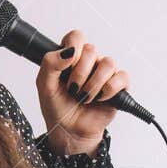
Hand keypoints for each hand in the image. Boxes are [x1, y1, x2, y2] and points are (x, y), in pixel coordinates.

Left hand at [36, 30, 127, 156]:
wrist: (69, 131)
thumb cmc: (57, 108)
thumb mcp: (44, 86)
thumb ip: (50, 64)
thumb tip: (69, 52)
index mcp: (70, 57)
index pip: (76, 37)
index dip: (73, 48)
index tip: (67, 65)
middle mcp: (89, 62)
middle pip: (92, 49)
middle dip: (79, 73)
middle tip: (73, 89)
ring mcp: (104, 73)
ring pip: (108, 63)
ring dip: (93, 84)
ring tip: (85, 97)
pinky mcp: (118, 86)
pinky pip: (122, 77)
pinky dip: (109, 89)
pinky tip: (100, 99)